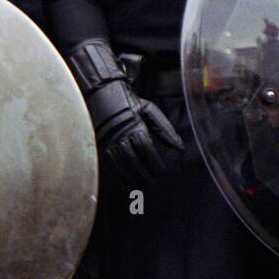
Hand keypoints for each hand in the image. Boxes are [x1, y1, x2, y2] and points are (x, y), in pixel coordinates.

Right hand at [66, 39, 182, 188]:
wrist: (100, 92)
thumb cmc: (127, 100)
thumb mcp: (149, 110)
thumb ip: (165, 129)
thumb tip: (180, 147)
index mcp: (134, 125)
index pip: (146, 149)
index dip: (154, 162)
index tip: (161, 170)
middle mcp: (119, 135)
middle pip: (133, 160)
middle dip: (143, 174)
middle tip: (151, 182)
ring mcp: (106, 140)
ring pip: (120, 165)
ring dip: (131, 178)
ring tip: (140, 186)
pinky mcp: (98, 145)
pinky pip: (107, 164)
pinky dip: (116, 176)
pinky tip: (124, 182)